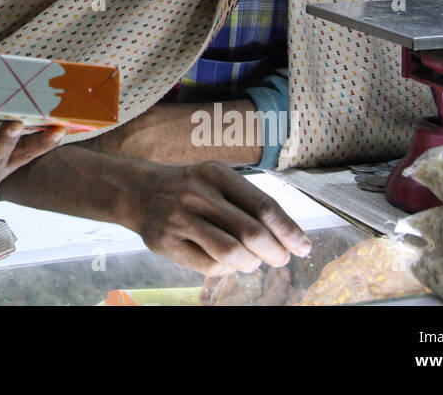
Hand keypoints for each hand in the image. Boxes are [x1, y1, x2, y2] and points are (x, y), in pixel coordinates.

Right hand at [122, 160, 310, 276]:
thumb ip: (248, 202)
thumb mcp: (217, 181)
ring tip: (252, 261)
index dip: (288, 230)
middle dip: (274, 251)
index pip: (262, 205)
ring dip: (251, 263)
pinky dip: (226, 268)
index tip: (303, 246)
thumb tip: (288, 237)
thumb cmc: (189, 188)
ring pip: (231, 253)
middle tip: (281, 259)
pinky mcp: (167, 243)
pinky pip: (209, 265)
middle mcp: (196, 193)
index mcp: (216, 174)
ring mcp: (179, 218)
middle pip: (250, 232)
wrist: (139, 192)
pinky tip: (227, 262)